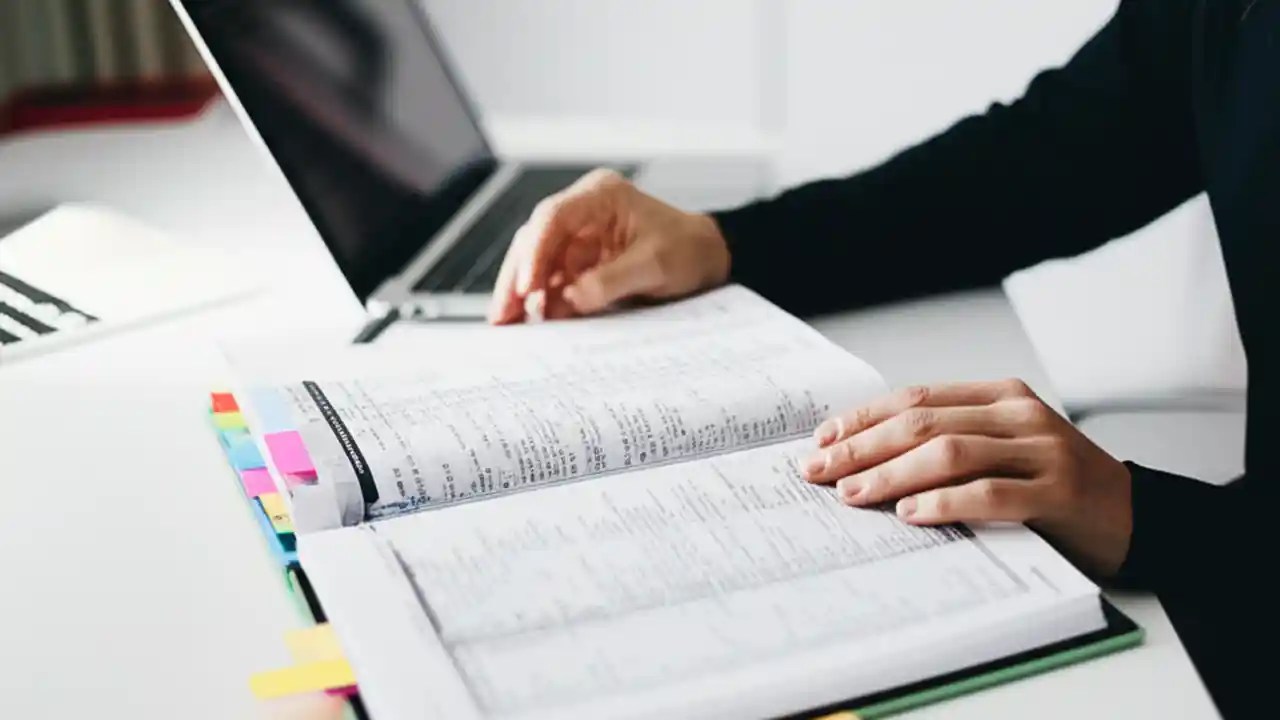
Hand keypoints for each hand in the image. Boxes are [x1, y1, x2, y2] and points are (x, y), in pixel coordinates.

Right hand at [487, 168, 730, 323]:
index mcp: (601, 195)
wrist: (709, 258)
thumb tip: (568, 300)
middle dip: (517, 278)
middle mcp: (583, 211)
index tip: (526, 289)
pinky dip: (540, 302)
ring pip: (536, 261)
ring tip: (508, 325)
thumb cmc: (689, 250)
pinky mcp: (580, 261)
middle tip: (502, 315)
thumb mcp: (656, 265)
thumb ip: (610, 281)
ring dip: (522, 294)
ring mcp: (578, 236)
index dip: (534, 253)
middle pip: (535, 239)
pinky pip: (552, 280)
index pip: (553, 218)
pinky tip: (529, 323)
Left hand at [803, 379, 1132, 576]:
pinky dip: (944, 502)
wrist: (1135, 516)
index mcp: (1001, 396)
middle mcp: (1020, 415)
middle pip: (924, 422)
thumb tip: (865, 459)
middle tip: (818, 470)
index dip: (865, 417)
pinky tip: (909, 512)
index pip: (918, 397)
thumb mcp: (1002, 449)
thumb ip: (951, 442)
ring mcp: (1042, 451)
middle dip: (863, 447)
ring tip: (852, 493)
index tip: (823, 439)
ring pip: (950, 453)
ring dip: (891, 474)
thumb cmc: (1054, 486)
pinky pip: (989, 494)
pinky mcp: (1058, 492)